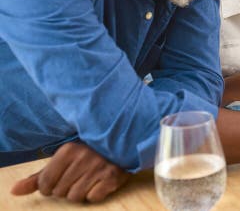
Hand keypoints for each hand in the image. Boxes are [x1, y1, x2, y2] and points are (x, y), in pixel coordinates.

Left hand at [10, 142, 129, 202]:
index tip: (62, 179)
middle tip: (79, 177)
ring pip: (76, 197)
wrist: (122, 145)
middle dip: (67, 189)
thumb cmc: (88, 155)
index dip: (51, 187)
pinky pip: (93, 198)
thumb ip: (38, 177)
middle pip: (60, 192)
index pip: (45, 183)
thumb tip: (14, 191)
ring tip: (89, 180)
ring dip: (81, 193)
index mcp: (67, 151)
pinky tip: (99, 183)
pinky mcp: (112, 177)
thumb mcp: (62, 161)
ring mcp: (98, 167)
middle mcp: (82, 158)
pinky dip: (95, 194)